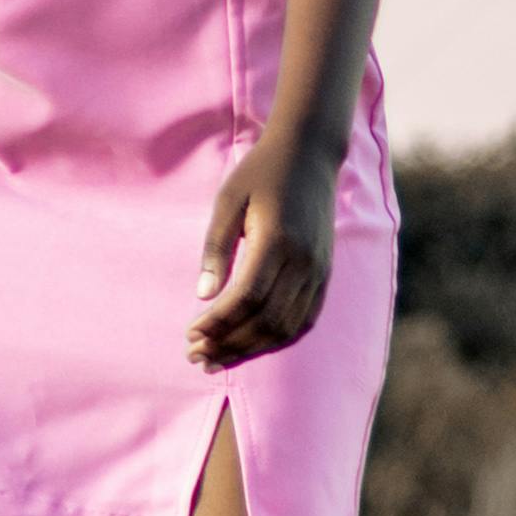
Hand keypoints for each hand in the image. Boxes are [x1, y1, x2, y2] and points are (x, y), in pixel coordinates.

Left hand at [188, 129, 339, 368]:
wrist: (309, 156)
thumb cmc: (260, 174)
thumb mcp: (228, 201)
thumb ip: (216, 249)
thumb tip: (204, 296)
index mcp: (278, 241)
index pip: (246, 298)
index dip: (218, 323)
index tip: (191, 335)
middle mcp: (304, 262)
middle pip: (267, 321)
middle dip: (229, 345)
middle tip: (196, 356)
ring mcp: (319, 271)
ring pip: (287, 328)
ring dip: (250, 349)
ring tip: (217, 359)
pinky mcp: (325, 276)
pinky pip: (304, 320)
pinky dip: (276, 339)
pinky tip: (249, 346)